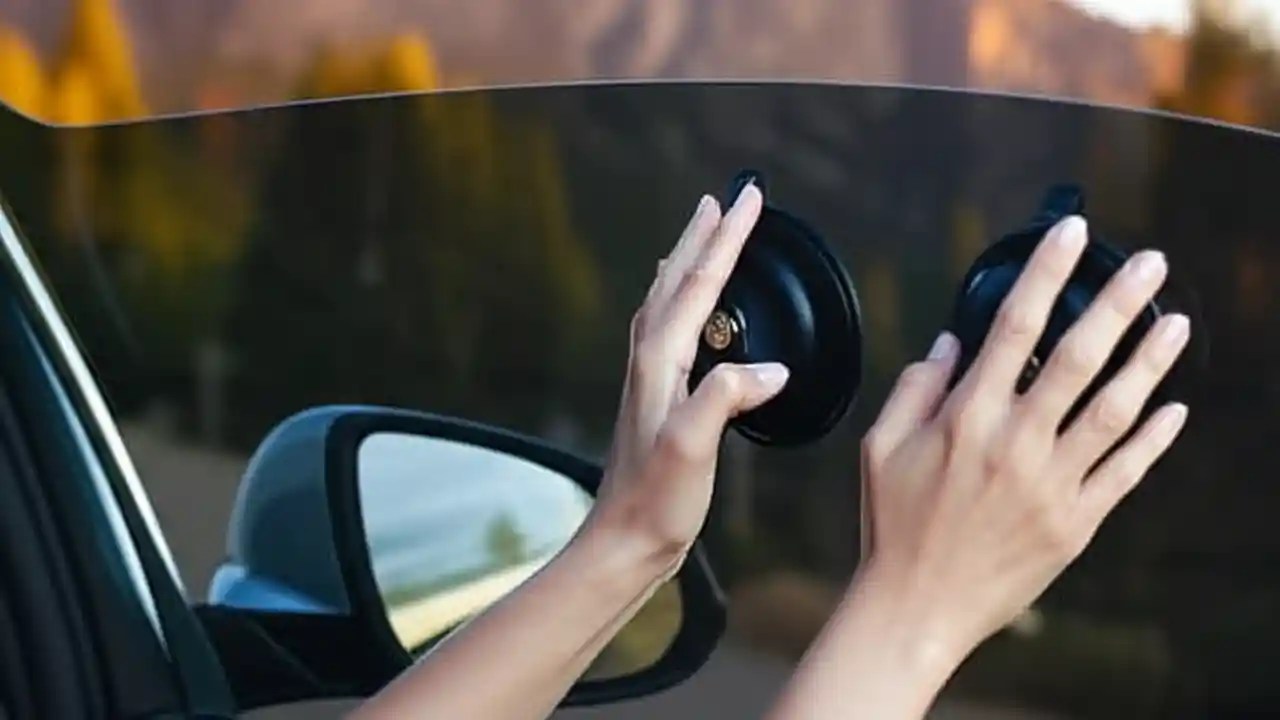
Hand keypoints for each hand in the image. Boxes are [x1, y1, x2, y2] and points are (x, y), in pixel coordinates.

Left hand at [584, 182, 788, 574]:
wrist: (623, 541)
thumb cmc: (655, 500)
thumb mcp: (693, 446)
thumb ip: (726, 398)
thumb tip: (769, 369)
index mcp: (660, 360)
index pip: (700, 282)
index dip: (728, 239)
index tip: (749, 199)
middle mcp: (648, 359)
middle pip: (678, 277)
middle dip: (705, 234)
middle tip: (727, 197)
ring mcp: (648, 376)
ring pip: (668, 296)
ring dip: (689, 259)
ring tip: (703, 231)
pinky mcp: (655, 396)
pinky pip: (668, 325)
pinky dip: (680, 298)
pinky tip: (683, 309)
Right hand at [856, 215, 1189, 663]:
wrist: (917, 607)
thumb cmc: (892, 524)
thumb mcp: (880, 447)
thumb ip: (915, 388)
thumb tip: (950, 342)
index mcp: (966, 418)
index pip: (1014, 326)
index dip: (1046, 272)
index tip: (1072, 233)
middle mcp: (1015, 443)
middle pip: (1079, 357)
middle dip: (1118, 302)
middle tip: (1151, 263)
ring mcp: (1052, 484)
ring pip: (1114, 410)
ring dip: (1150, 361)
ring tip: (1177, 323)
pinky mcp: (1075, 522)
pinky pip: (1124, 472)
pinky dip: (1153, 439)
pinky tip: (1175, 407)